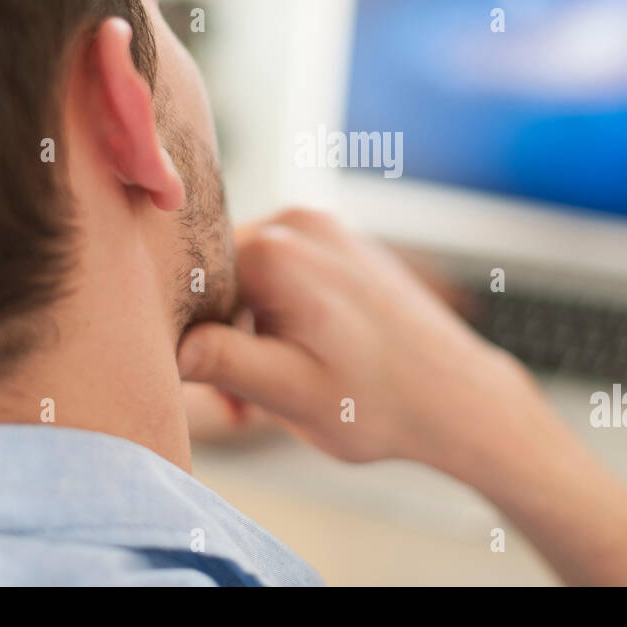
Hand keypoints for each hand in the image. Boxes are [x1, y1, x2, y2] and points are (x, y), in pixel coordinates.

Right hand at [176, 208, 541, 467]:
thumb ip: (224, 362)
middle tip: (244, 404)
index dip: (190, 335)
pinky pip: (285, 273)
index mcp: (275, 251)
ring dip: (251, 333)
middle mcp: (298, 222)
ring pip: (249, 278)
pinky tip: (304, 362)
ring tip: (279, 390)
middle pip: (219, 277)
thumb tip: (169, 345)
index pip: (189, 279)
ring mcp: (325, 228)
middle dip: (223, 339)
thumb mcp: (290, 392)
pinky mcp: (342, 243)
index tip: (213, 386)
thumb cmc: (380, 404)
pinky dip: (281, 318)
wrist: (458, 398)